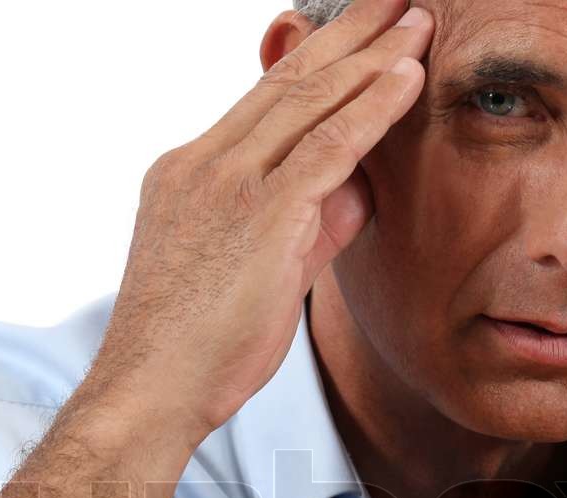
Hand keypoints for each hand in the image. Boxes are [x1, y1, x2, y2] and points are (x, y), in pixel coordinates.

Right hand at [85, 0, 432, 447]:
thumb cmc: (192, 350)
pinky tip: (408, 74)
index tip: (354, 31)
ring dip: (372, 53)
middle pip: (286, 80)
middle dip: (348, 33)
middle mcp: (201, 164)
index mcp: (186, 172)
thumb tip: (356, 192)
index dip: (316, 58)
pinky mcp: (260, 214)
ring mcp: (227, 184)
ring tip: (417, 17)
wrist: (148, 391)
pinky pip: (329, 145)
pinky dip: (373, 105)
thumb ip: (306, 227)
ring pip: (309, 99)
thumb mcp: (253, 274)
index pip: (261, 100)